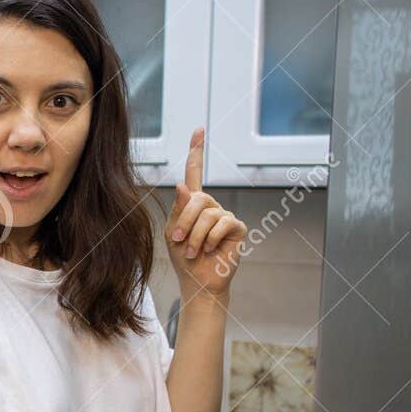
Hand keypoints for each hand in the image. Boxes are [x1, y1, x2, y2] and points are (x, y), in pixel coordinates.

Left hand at [166, 127, 246, 298]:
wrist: (198, 281)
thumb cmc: (183, 257)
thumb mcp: (173, 232)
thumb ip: (178, 209)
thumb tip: (182, 185)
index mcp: (192, 203)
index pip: (195, 173)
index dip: (196, 151)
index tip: (198, 130)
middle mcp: (211, 205)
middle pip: (197, 198)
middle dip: (185, 220)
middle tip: (179, 241)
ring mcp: (225, 215)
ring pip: (208, 213)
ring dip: (196, 235)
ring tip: (193, 251)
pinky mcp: (237, 227)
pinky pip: (222, 223)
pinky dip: (211, 239)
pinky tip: (210, 249)